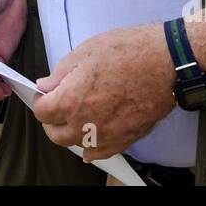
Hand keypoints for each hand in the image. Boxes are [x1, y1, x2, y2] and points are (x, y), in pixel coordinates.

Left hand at [32, 25, 175, 160]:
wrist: (165, 62)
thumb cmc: (125, 51)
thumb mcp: (84, 52)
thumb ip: (60, 73)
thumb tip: (46, 85)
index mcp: (69, 102)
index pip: (42, 112)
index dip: (41, 100)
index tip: (45, 93)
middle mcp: (85, 125)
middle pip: (56, 135)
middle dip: (51, 121)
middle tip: (55, 107)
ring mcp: (106, 135)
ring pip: (78, 145)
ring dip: (71, 134)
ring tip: (75, 119)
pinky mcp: (126, 139)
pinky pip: (102, 153)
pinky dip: (92, 150)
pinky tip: (90, 144)